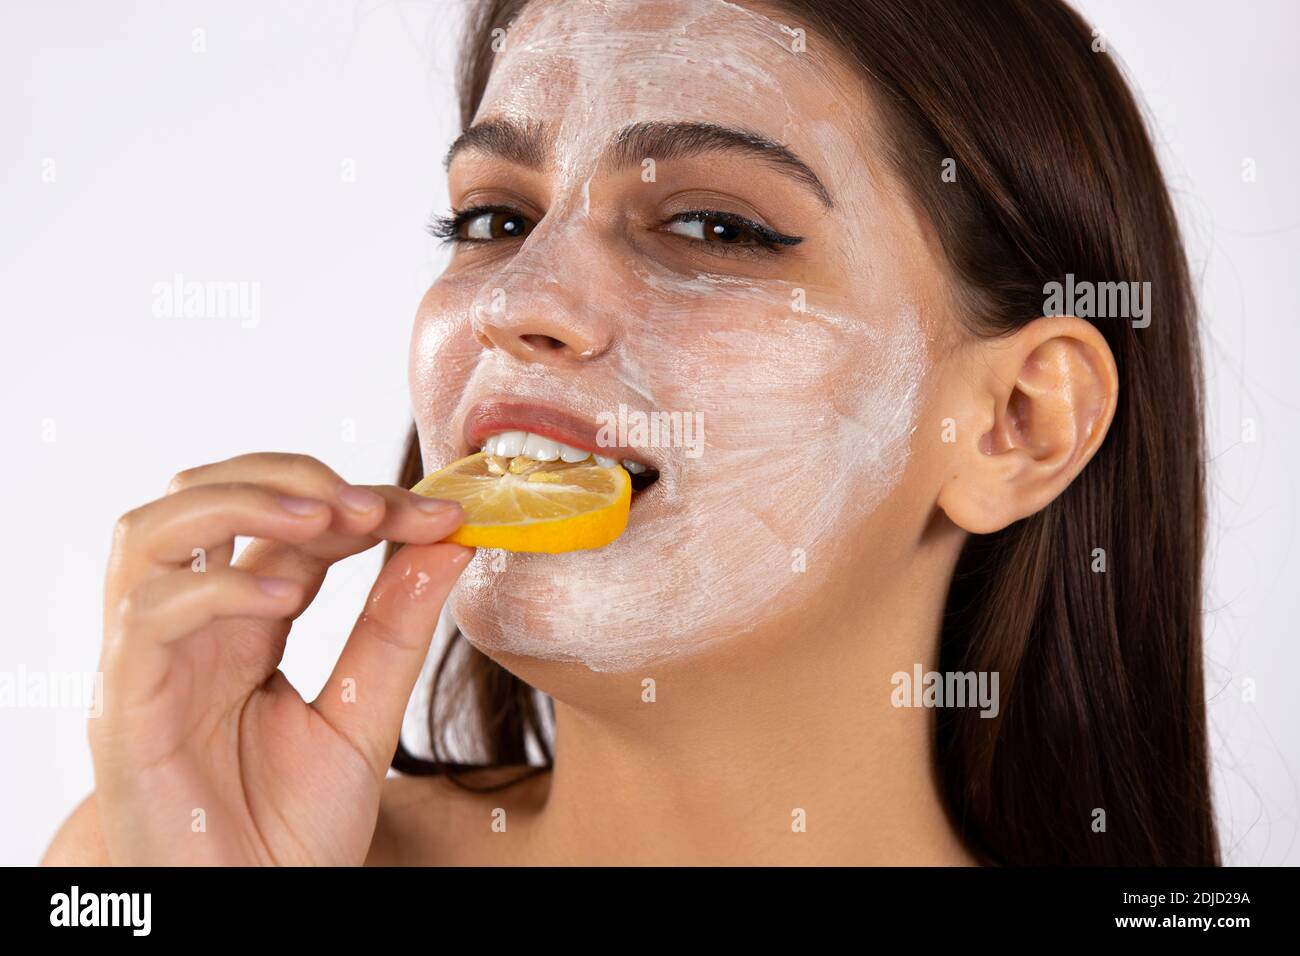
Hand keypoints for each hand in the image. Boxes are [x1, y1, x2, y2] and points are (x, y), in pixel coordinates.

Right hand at [90, 452, 468, 864]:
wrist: (248, 915)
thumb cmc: (289, 828)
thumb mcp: (363, 716)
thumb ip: (395, 630)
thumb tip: (448, 540)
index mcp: (246, 623)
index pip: (289, 525)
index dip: (358, 501)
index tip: (439, 512)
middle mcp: (192, 626)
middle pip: (206, 495)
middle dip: (291, 477)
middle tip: (374, 502)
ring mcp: (150, 659)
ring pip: (153, 531)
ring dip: (241, 500)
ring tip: (325, 515)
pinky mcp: (123, 704)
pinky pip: (148, 615)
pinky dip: (216, 585)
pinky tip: (285, 595)